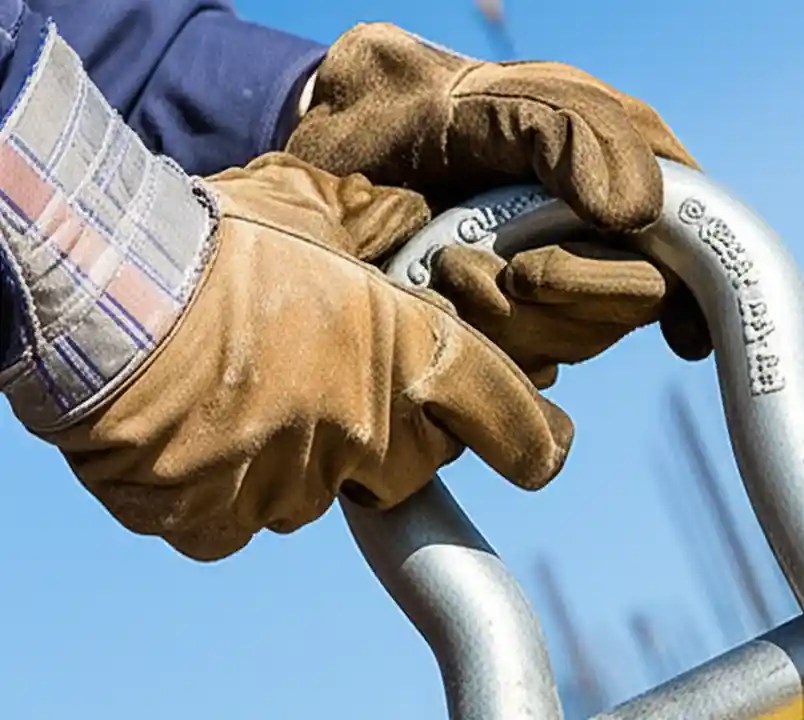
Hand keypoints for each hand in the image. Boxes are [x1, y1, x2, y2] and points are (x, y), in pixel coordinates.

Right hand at [39, 154, 571, 560]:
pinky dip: (232, 484)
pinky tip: (203, 431)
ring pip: (330, 489)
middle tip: (344, 378)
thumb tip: (414, 220)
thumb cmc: (216, 238)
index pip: (512, 423)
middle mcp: (368, 434)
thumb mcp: (314, 203)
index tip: (541, 444)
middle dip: (398, 428)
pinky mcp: (221, 520)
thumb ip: (381, 221)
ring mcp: (295, 486)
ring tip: (255, 389)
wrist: (102, 292)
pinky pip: (246, 516)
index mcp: (410, 359)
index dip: (530, 436)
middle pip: (418, 460)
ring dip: (310, 452)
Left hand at [286, 23, 710, 377]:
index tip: (685, 338)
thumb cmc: (426, 107)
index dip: (701, 297)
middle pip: (634, 308)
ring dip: (508, 319)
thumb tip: (637, 212)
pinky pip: (513, 367)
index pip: (697, 247)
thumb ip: (573, 136)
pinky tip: (439, 299)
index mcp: (625, 181)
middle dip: (570, 296)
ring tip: (449, 265)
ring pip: (572, 344)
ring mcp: (551, 291)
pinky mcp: (500, 331)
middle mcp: (599, 241)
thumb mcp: (501, 102)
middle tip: (512, 270)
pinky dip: (475, 340)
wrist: (341, 147)